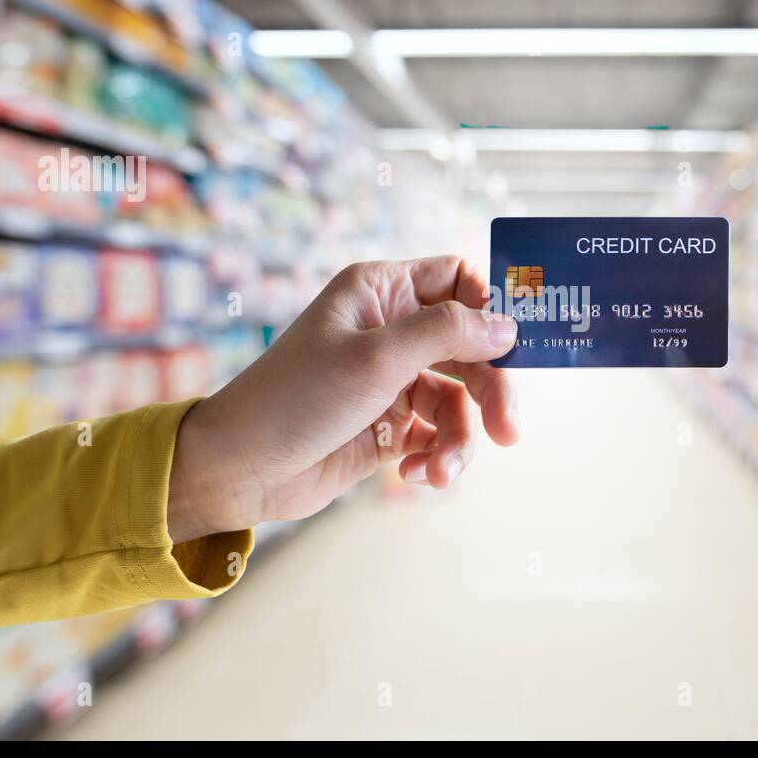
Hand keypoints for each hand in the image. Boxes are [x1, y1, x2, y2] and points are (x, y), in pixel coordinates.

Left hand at [167, 256, 518, 542]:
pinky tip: (417, 477)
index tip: (516, 344)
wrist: (240, 470)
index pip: (457, 279)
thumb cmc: (295, 398)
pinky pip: (438, 435)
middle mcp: (390, 330)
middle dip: (490, 391)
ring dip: (460, 439)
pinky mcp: (390, 426)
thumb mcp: (377, 357)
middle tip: (508, 431)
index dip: (490, 307)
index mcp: (381, 291)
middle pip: (470, 347)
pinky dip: (437, 457)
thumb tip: (508, 326)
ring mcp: (391, 380)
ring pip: (459, 400)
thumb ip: (447, 334)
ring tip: (441, 471)